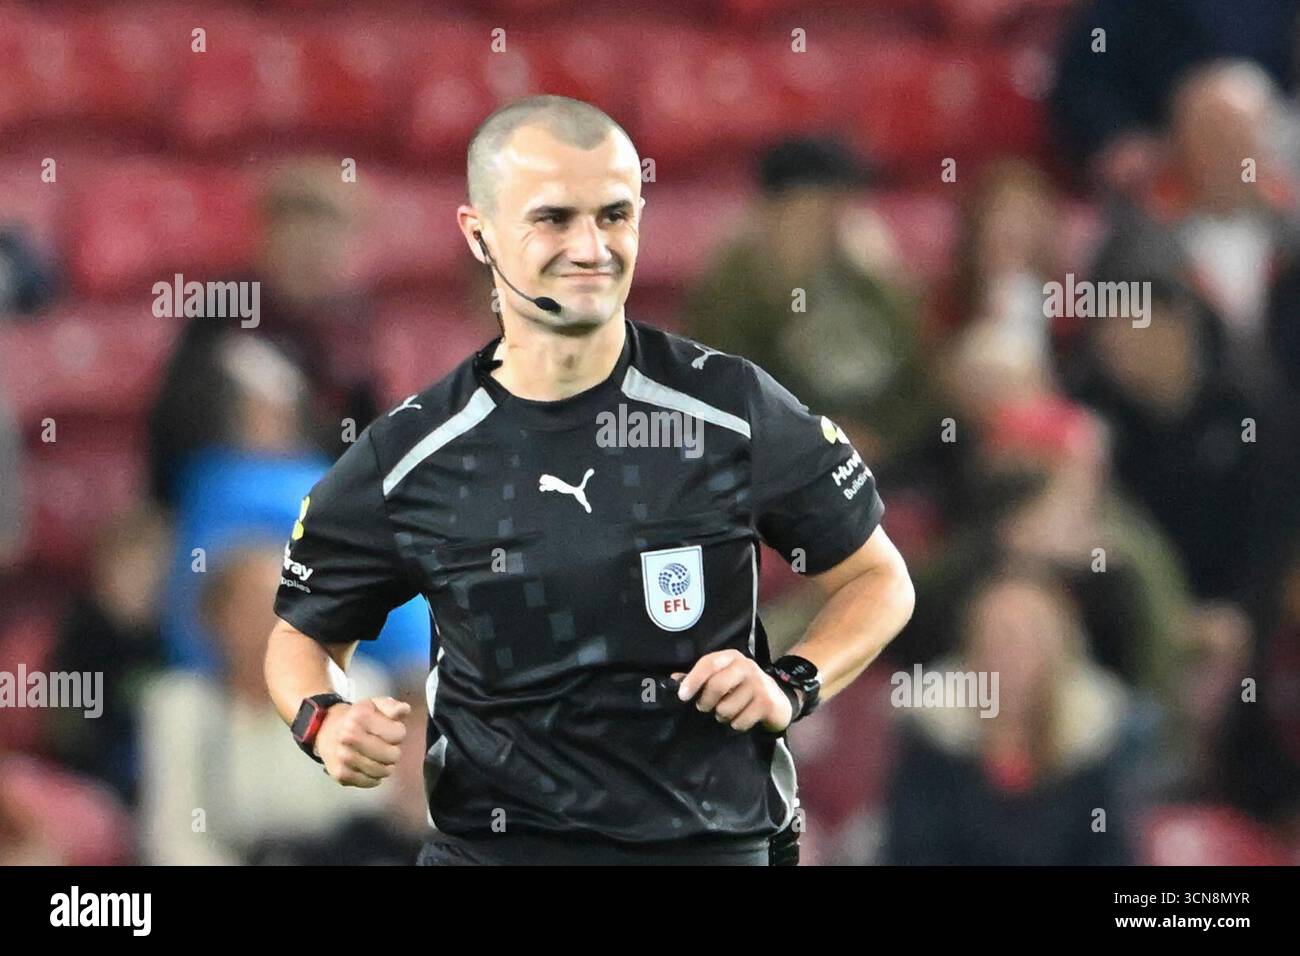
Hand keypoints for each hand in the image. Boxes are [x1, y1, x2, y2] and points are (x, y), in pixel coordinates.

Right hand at [315, 696, 408, 787]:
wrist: (326, 729)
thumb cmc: (357, 717)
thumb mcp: (375, 704)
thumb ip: (392, 706)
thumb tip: (404, 709)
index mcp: (360, 717)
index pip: (398, 734)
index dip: (398, 733)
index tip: (391, 731)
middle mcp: (349, 736)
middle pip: (391, 755)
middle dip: (393, 752)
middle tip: (386, 747)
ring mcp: (343, 757)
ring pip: (382, 771)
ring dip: (385, 767)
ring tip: (380, 758)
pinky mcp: (340, 774)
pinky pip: (369, 782)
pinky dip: (374, 778)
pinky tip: (370, 768)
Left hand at [672, 649, 793, 733]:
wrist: (778, 699)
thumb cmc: (742, 687)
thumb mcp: (722, 677)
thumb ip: (699, 678)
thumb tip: (673, 680)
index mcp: (731, 657)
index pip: (708, 664)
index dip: (693, 680)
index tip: (682, 696)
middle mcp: (746, 666)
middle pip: (717, 685)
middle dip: (706, 702)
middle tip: (705, 707)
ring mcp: (759, 683)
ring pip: (727, 707)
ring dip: (722, 716)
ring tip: (727, 713)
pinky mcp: (767, 702)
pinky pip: (740, 721)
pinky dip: (736, 725)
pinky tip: (742, 719)